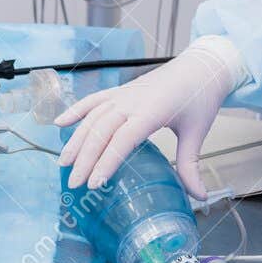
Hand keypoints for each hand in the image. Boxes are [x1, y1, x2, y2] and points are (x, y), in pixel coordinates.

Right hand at [54, 36, 245, 195]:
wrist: (201, 66)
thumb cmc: (200, 97)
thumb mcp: (197, 132)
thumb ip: (191, 165)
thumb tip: (199, 196)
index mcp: (152, 111)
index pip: (123, 139)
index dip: (106, 161)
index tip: (95, 183)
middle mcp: (132, 100)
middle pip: (101, 130)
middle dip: (85, 158)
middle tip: (74, 183)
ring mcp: (124, 93)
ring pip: (92, 117)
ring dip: (76, 140)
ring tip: (63, 163)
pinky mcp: (120, 90)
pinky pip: (93, 100)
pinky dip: (76, 110)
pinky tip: (60, 123)